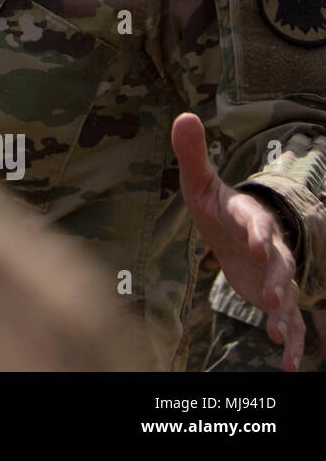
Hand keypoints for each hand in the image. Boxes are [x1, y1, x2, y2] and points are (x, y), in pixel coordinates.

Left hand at [173, 112, 303, 371]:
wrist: (235, 234)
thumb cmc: (217, 208)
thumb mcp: (200, 185)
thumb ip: (193, 155)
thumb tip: (183, 115)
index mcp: (251, 220)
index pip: (256, 224)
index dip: (257, 232)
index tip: (256, 242)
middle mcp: (271, 248)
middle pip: (280, 263)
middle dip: (278, 278)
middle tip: (273, 296)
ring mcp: (277, 275)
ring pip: (289, 295)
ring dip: (286, 314)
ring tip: (278, 334)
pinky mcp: (278, 298)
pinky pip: (294, 322)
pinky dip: (296, 342)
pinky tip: (292, 365)